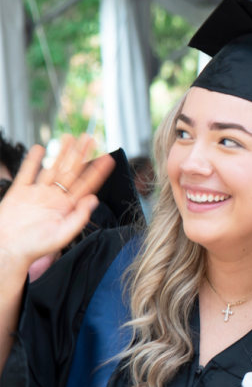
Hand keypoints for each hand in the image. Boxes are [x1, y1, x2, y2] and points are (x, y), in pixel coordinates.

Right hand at [0, 136, 112, 268]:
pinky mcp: (19, 192)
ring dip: (61, 153)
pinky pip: (27, 173)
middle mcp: (53, 198)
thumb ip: (79, 216)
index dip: (97, 171)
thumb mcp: (63, 234)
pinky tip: (40, 148)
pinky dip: (33, 160)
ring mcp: (37, 193)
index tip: (107, 158)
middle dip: (81, 155)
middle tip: (90, 139)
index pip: (86, 185)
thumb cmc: (35, 247)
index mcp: (66, 208)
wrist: (7, 249)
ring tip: (70, 137)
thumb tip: (94, 199)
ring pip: (51, 168)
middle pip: (70, 171)